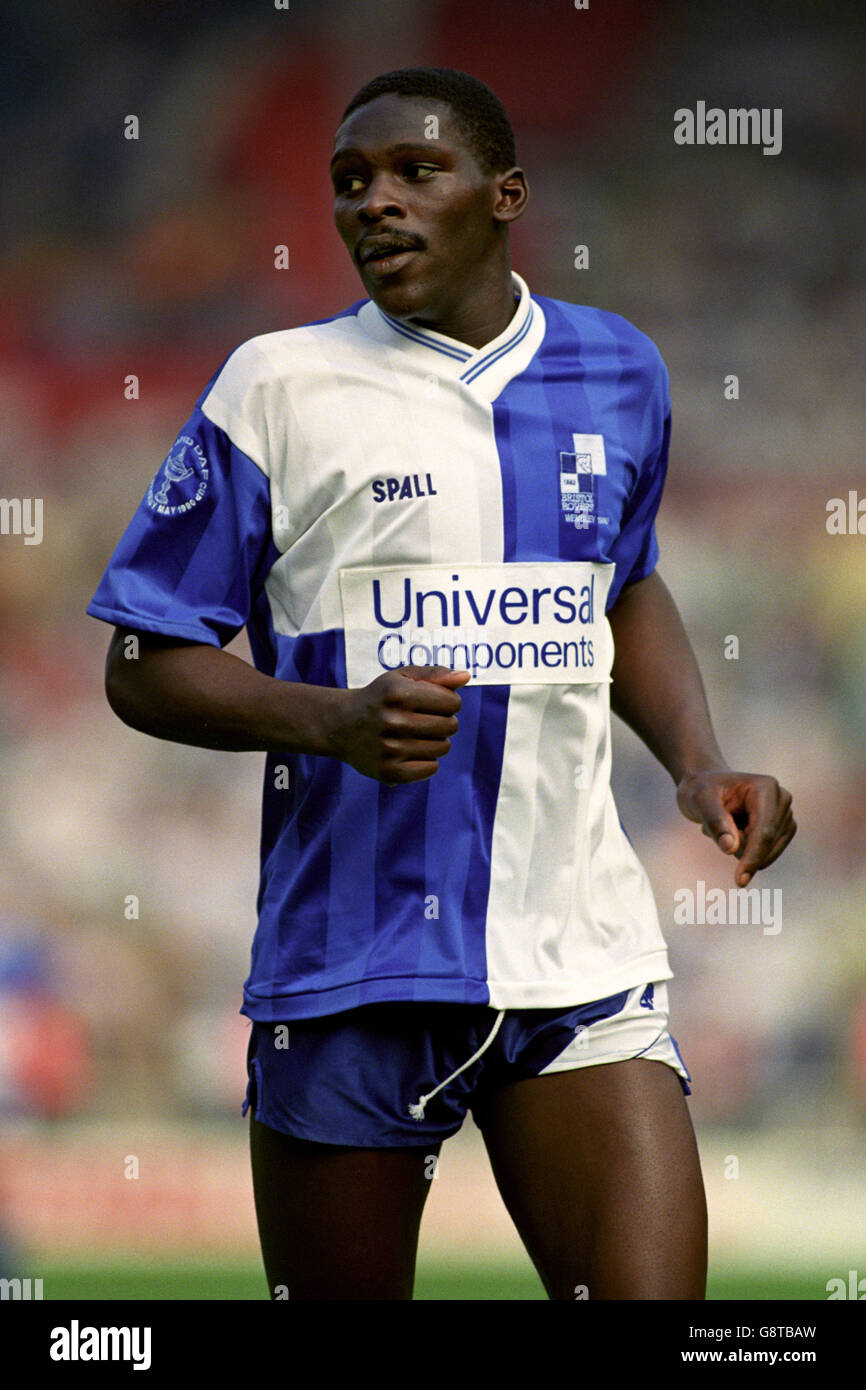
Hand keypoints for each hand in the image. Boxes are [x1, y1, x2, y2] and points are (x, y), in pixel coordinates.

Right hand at [325, 665, 470, 784]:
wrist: (341, 725)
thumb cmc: (381, 698)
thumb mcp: (402, 677)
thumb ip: (436, 674)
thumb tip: (465, 676)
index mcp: (398, 693)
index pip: (453, 702)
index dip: (446, 701)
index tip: (431, 702)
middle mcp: (393, 721)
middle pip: (451, 726)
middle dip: (443, 721)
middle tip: (422, 719)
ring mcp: (390, 749)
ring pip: (443, 748)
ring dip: (435, 741)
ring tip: (414, 734)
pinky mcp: (389, 772)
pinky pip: (431, 768)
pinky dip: (426, 760)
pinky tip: (409, 751)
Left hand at [676, 770, 795, 886]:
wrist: (706, 785)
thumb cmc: (702, 790)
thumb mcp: (699, 801)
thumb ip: (715, 822)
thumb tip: (731, 848)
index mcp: (766, 788)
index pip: (764, 832)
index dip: (753, 858)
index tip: (740, 881)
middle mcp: (782, 799)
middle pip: (766, 844)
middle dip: (739, 846)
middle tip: (715, 825)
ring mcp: (785, 815)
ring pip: (766, 853)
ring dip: (740, 847)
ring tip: (725, 825)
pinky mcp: (784, 829)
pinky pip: (765, 854)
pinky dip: (745, 849)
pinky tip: (733, 831)